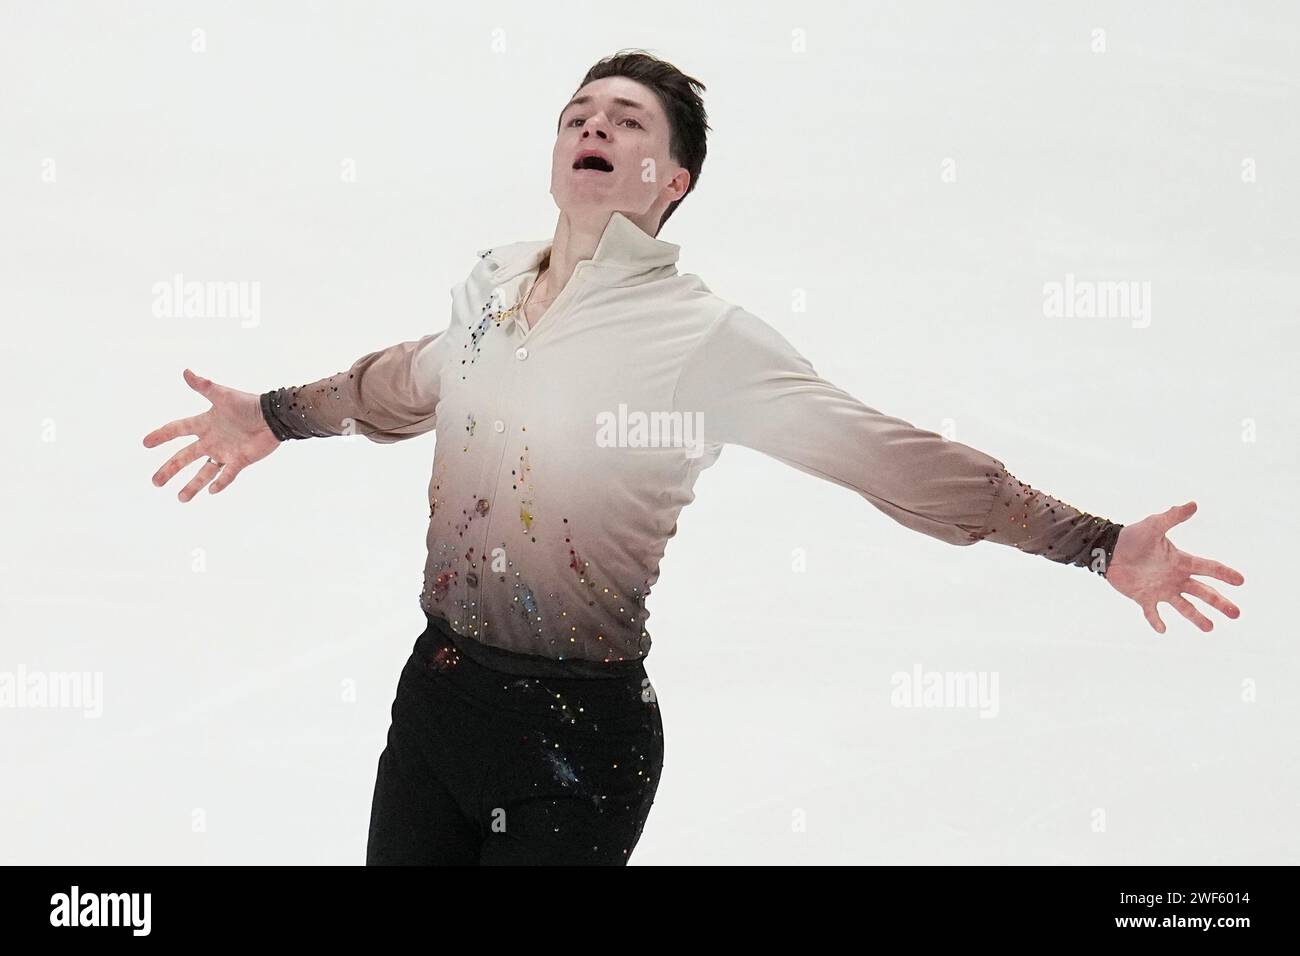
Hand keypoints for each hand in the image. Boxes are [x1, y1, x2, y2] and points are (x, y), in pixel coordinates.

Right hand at [143, 369, 282, 500]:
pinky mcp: (240, 460)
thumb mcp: (223, 395)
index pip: (178, 429)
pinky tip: (211, 492)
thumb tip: (186, 371)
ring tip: (181, 498)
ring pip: (204, 472)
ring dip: (193, 485)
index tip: (145, 443)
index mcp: (205, 423)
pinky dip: (220, 483)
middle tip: (155, 482)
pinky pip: (227, 475)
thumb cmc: (248, 404)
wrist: (274, 416)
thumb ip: (204, 386)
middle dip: (170, 469)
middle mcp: (212, 440)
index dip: (162, 435)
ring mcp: (225, 452)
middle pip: (185, 457)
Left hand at [1103, 501, 1243, 633]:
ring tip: (1210, 628)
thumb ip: (1172, 516)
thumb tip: (1193, 504)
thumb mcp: (1154, 525)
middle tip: (1236, 614)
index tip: (1241, 580)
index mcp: (1180, 561)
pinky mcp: (1144, 598)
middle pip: (1202, 592)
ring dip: (1196, 617)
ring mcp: (1161, 589)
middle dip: (1219, 602)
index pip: (1207, 568)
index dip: (1224, 573)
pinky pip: (1152, 613)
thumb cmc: (1132, 536)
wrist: (1108, 549)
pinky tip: (1163, 630)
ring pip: (1184, 606)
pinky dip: (1156, 621)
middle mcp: (1175, 578)